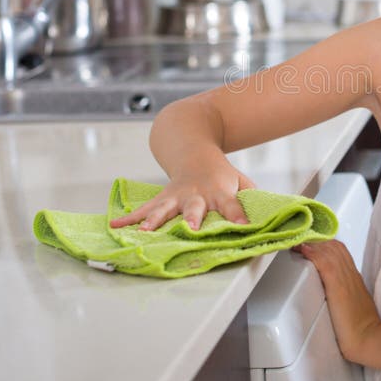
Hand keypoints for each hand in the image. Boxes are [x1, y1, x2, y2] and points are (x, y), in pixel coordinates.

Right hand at [108, 168, 255, 230]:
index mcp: (219, 191)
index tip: (243, 227)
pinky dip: (128, 217)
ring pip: (164, 209)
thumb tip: (265, 216)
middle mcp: (196, 195)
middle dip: (191, 219)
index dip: (238, 216)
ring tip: (144, 231)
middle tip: (189, 229)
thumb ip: (251, 197)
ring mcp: (176, 196)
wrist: (194, 148)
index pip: (231, 206)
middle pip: (194, 208)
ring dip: (155, 221)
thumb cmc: (220, 173)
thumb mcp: (240, 180)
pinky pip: (143, 209)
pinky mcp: (161, 198)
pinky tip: (115, 224)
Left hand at [293, 239, 380, 362]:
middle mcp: (350, 274)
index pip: (340, 251)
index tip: (311, 244)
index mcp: (354, 277)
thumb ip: (344, 295)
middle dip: (317, 240)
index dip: (325, 244)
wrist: (369, 339)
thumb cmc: (362, 328)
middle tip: (299, 241)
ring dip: (312, 243)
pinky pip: (325, 263)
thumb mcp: (354, 305)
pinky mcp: (338, 287)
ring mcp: (345, 279)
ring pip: (329, 250)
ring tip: (297, 242)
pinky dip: (313, 253)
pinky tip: (303, 249)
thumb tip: (332, 295)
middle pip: (334, 246)